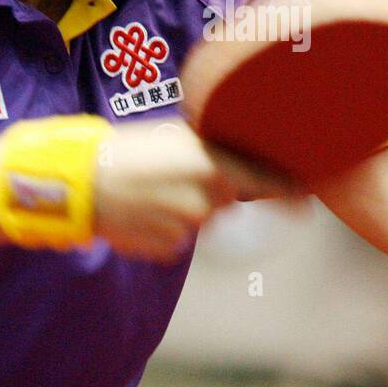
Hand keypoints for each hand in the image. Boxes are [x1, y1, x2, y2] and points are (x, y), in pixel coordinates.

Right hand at [93, 119, 300, 262]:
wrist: (81, 182)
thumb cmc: (129, 149)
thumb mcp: (177, 136)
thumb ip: (215, 149)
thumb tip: (245, 155)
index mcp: (215, 166)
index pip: (269, 184)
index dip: (292, 194)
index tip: (306, 200)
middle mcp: (208, 201)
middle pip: (228, 201)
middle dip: (213, 190)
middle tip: (177, 174)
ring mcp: (189, 230)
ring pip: (201, 219)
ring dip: (186, 206)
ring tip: (152, 188)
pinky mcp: (170, 250)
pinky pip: (179, 238)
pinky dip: (166, 225)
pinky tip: (143, 208)